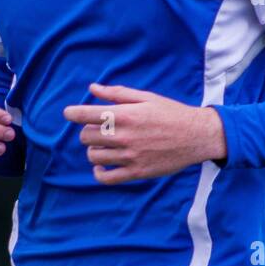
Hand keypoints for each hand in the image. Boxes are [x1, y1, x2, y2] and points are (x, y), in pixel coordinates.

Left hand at [63, 83, 226, 184]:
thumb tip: (93, 88)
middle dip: (87, 131)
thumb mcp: (145, 97)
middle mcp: (124, 136)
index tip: (68, 113)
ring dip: (93, 149)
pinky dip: (99, 172)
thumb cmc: (170, 113)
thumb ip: (117, 94)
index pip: (87, 114)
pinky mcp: (136, 172)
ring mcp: (130, 156)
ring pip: (94, 156)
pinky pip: (106, 178)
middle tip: (97, 128)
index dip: (72, 113)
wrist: (196, 136)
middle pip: (86, 136)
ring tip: (103, 144)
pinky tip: (102, 164)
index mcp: (126, 114)